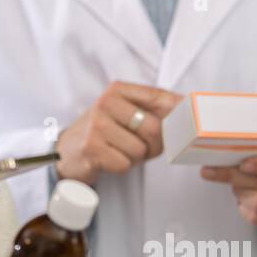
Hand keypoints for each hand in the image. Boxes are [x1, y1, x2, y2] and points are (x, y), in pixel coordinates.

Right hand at [56, 82, 182, 184]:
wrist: (68, 150)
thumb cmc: (105, 131)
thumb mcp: (126, 112)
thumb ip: (155, 106)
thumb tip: (188, 102)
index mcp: (117, 90)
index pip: (159, 98)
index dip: (176, 114)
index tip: (185, 123)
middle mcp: (106, 103)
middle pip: (154, 129)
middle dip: (153, 145)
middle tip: (141, 147)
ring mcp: (97, 125)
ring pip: (140, 149)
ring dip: (135, 157)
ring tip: (120, 151)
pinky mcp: (92, 148)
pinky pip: (125, 164)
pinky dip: (122, 166)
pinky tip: (110, 159)